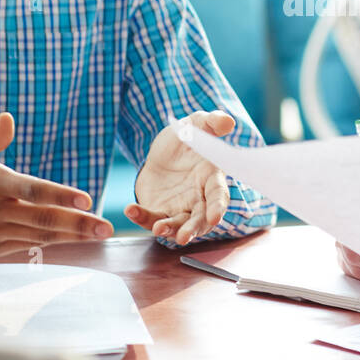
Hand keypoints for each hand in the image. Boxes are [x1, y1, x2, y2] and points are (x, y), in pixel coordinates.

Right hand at [0, 112, 112, 255]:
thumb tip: (8, 119)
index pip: (29, 190)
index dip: (59, 195)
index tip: (87, 199)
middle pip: (42, 219)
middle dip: (78, 223)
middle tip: (107, 227)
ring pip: (40, 236)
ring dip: (73, 236)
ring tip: (101, 232)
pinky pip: (30, 245)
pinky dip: (55, 241)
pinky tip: (77, 236)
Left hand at [125, 110, 234, 245]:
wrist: (162, 152)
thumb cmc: (186, 139)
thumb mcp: (196, 124)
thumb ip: (211, 122)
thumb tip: (227, 121)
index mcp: (211, 178)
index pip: (218, 195)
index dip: (217, 206)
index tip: (215, 217)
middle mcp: (199, 198)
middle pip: (200, 219)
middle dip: (193, 229)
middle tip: (184, 237)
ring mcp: (179, 208)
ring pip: (178, 225)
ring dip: (170, 229)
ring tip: (158, 229)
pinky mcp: (159, 212)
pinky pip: (152, 218)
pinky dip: (142, 218)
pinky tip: (131, 210)